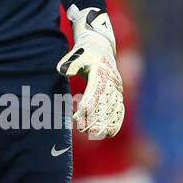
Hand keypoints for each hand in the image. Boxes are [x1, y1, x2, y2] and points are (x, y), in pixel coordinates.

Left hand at [57, 5, 124, 138]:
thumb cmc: (86, 52)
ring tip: (94, 134)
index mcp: (101, 71)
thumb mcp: (77, 54)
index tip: (77, 117)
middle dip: (94, 117)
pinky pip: (119, 109)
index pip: (94, 92)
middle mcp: (112, 81)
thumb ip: (70, 63)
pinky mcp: (118, 93)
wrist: (101, 47)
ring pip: (113, 108)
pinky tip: (110, 133)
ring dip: (105, 123)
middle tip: (83, 129)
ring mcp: (117, 88)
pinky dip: (116, 121)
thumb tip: (63, 71)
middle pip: (105, 103)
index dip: (87, 105)